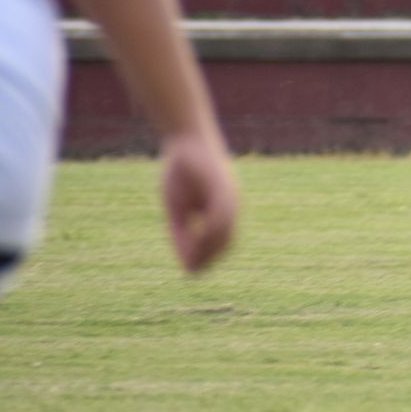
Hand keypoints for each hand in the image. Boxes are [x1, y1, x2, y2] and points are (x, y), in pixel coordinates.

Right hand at [160, 131, 237, 273]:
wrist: (187, 140)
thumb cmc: (181, 171)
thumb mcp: (179, 206)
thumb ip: (183, 231)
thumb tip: (187, 262)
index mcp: (222, 210)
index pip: (221, 243)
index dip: (207, 258)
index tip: (193, 271)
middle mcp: (231, 205)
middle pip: (226, 241)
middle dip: (210, 258)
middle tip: (194, 271)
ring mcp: (229, 196)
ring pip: (225, 230)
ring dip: (209, 248)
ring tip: (193, 260)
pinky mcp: (222, 186)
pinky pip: (219, 214)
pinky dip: (209, 230)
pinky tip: (195, 239)